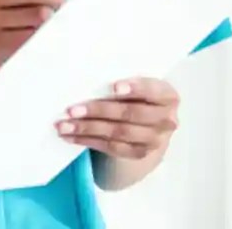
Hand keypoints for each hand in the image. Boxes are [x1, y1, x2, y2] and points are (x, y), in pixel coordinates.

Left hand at [57, 78, 179, 158]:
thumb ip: (121, 83)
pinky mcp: (139, 153)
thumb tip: (87, 77)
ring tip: (64, 125)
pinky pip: (111, 147)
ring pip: (119, 133)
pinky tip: (71, 136)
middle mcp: (166, 119)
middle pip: (131, 113)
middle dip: (99, 110)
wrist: (145, 127)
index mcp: (167, 96)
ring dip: (87, 128)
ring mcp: (154, 140)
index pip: (153, 90)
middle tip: (72, 109)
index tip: (114, 87)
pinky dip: (88, 140)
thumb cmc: (135, 98)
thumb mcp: (135, 86)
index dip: (136, 88)